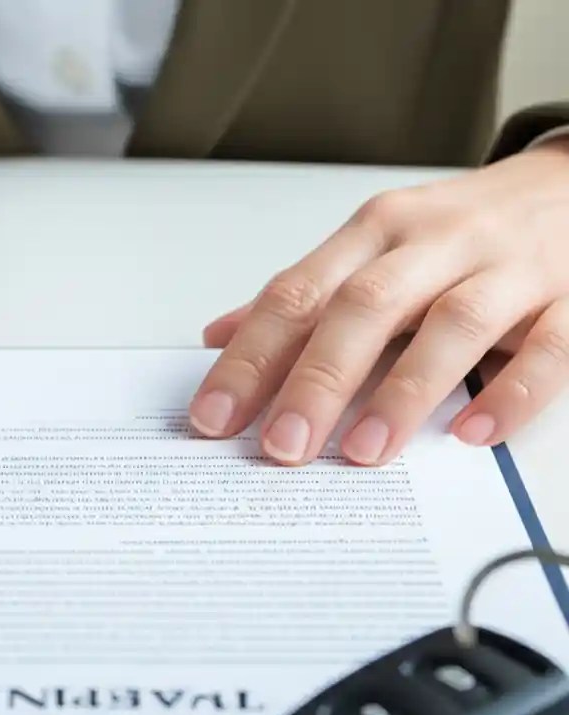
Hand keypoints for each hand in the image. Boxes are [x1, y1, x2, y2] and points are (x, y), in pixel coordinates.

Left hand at [189, 137, 568, 464]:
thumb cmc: (462, 229)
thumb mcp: (375, 247)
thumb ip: (303, 295)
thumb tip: (220, 337)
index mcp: (376, 232)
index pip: (298, 293)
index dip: (251, 356)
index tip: (213, 415)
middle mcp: (436, 244)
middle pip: (365, 307)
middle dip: (316, 379)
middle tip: (280, 445)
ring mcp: (508, 269)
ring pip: (452, 325)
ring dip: (403, 391)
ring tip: (361, 452)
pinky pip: (548, 348)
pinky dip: (512, 393)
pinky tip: (473, 434)